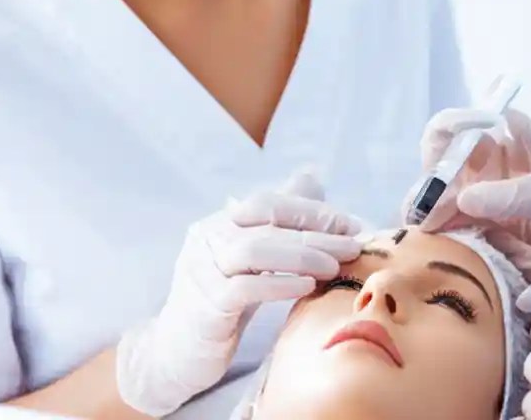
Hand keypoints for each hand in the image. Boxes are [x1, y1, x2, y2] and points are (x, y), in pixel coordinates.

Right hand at [117, 172, 362, 415]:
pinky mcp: (205, 305)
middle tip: (353, 243)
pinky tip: (307, 286)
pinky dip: (279, 284)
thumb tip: (311, 178)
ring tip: (334, 265)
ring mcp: (201, 271)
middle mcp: (206, 239)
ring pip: (255, 251)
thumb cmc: (221, 303)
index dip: (311, 210)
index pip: (268, 202)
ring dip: (302, 255)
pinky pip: (244, 288)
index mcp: (218, 223)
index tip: (349, 224)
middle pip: (265, 223)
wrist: (177, 353)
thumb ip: (277, 223)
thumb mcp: (250, 261)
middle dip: (315, 231)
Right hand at [407, 108, 530, 290]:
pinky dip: (446, 225)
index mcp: (516, 135)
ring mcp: (494, 189)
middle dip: (433, 178)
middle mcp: (499, 158)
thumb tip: (463, 198)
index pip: (470, 122)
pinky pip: (461, 218)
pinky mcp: (495, 219)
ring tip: (420, 226)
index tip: (438, 161)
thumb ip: (510, 196)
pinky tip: (433, 236)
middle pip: (451, 158)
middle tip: (421, 206)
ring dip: (433, 206)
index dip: (449, 135)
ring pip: (451, 190)